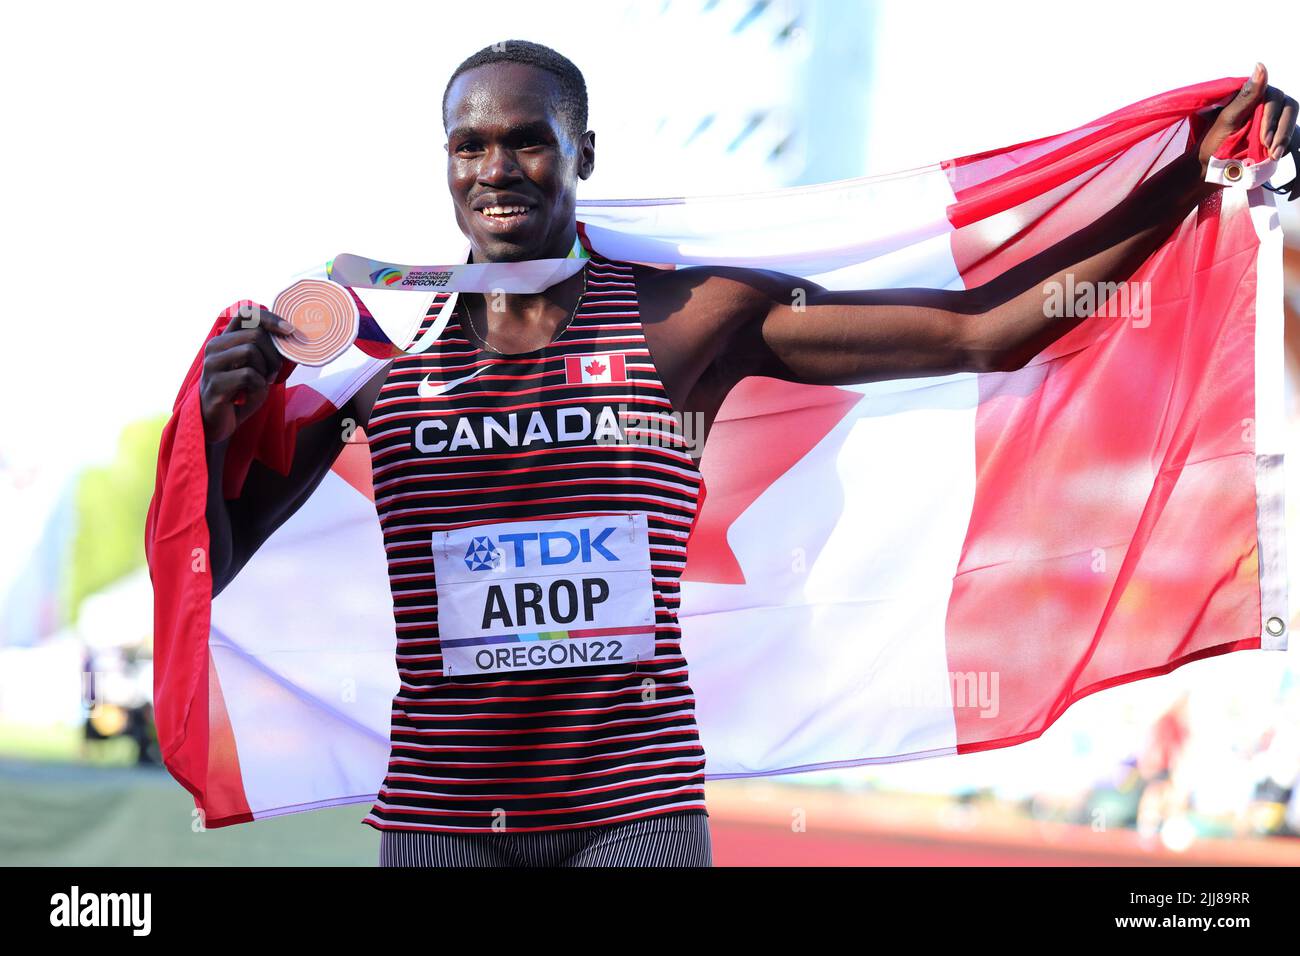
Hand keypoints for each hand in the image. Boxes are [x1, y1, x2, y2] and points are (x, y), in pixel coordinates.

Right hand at [200, 304, 295, 443]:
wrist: (218, 423)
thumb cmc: (241, 394)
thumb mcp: (258, 369)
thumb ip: (269, 352)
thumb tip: (292, 336)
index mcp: (226, 339)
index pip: (247, 313)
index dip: (270, 318)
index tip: (290, 331)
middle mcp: (215, 346)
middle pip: (256, 334)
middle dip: (274, 355)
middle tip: (272, 373)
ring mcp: (211, 364)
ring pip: (251, 351)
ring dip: (265, 370)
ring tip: (261, 383)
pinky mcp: (214, 384)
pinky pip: (248, 375)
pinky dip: (259, 386)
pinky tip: (250, 395)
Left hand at [1198, 63, 1297, 176]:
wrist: (1210, 168)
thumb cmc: (1213, 142)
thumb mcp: (1228, 119)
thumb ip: (1246, 96)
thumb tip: (1261, 66)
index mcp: (1252, 95)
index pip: (1274, 97)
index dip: (1271, 117)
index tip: (1264, 138)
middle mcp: (1264, 103)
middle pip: (1288, 107)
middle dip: (1280, 130)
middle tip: (1268, 148)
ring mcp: (1272, 119)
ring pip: (1290, 120)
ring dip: (1284, 138)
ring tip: (1273, 155)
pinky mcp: (1275, 133)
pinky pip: (1290, 134)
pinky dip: (1285, 144)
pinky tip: (1276, 155)